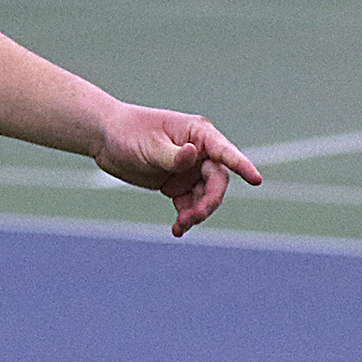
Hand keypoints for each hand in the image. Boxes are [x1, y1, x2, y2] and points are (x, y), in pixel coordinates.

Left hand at [92, 105, 261, 236]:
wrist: (105, 139)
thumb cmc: (127, 132)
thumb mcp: (148, 145)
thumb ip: (172, 155)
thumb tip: (193, 154)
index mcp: (197, 133)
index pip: (224, 151)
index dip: (241, 165)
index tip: (256, 180)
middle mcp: (199, 151)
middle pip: (217, 180)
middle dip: (210, 201)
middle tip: (194, 217)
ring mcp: (190, 169)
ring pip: (206, 195)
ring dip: (198, 213)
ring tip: (181, 225)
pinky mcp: (178, 184)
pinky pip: (190, 204)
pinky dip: (187, 217)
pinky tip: (178, 229)